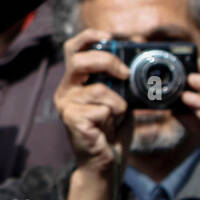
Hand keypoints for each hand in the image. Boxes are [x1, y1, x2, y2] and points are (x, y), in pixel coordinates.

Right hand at [55, 28, 132, 199]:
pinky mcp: (72, 120)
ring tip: (116, 115)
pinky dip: (113, 116)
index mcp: (74, 81)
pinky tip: (107, 127)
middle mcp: (65, 90)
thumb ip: (118, 80)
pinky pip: (101, 109)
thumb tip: (135, 60)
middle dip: (107, 62)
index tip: (109, 37)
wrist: (106, 162)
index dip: (89, 37)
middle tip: (124, 73)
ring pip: (98, 90)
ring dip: (118, 103)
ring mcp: (66, 105)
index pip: (73, 48)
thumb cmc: (112, 130)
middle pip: (80, 61)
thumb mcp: (118, 98)